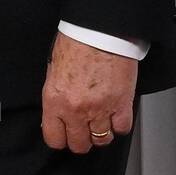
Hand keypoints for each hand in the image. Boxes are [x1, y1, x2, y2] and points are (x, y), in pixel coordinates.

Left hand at [41, 32, 136, 152]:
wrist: (100, 29)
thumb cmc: (76, 42)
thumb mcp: (53, 70)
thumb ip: (56, 97)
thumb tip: (57, 114)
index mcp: (54, 99)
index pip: (54, 138)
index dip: (60, 138)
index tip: (65, 134)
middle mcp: (75, 109)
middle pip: (79, 144)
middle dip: (81, 138)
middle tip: (84, 128)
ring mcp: (99, 109)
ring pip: (101, 140)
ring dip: (101, 133)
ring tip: (101, 120)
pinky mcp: (121, 104)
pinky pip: (122, 128)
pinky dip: (119, 125)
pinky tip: (116, 114)